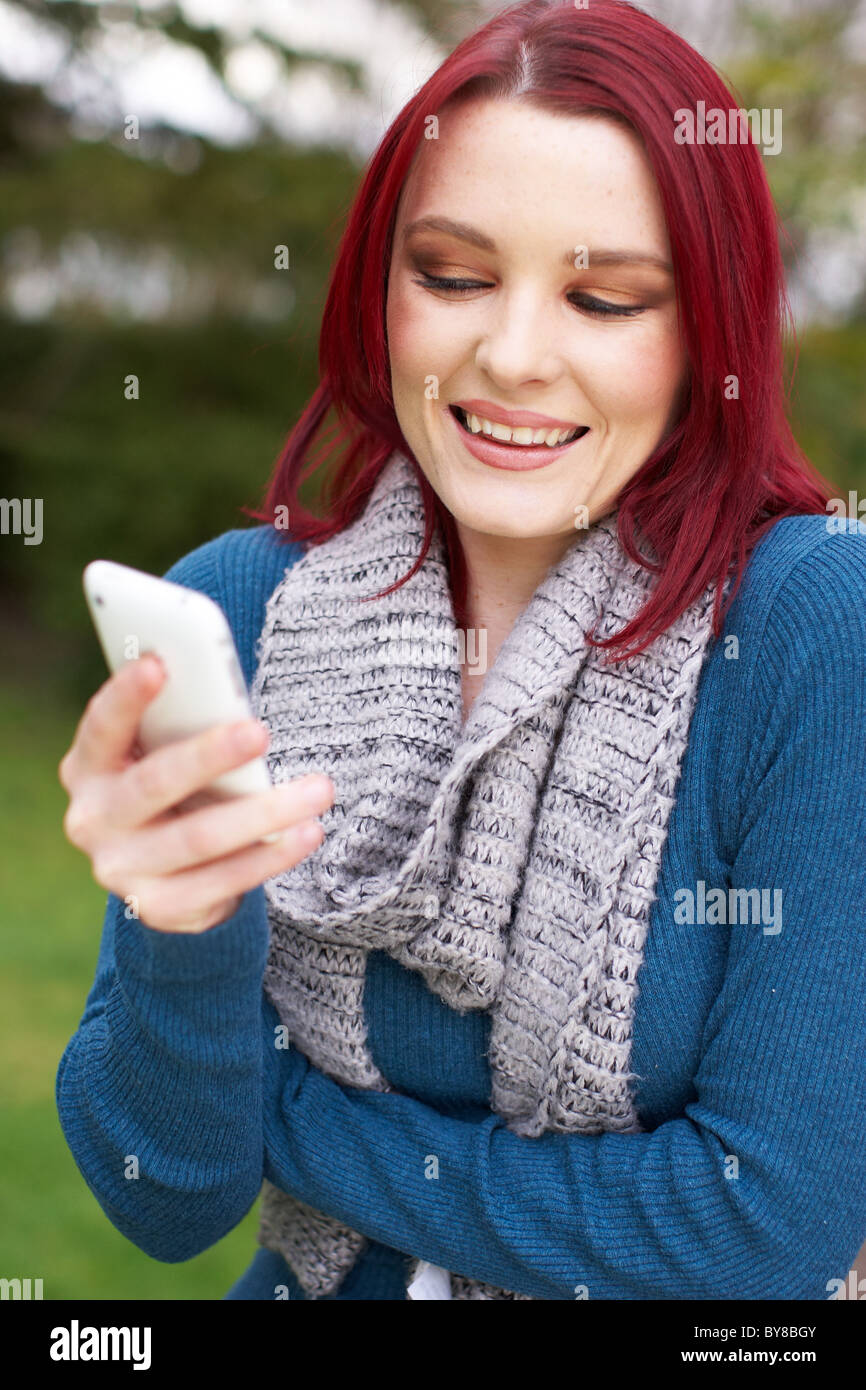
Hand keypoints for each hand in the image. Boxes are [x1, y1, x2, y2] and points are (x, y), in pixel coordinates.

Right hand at [58, 653, 333, 933]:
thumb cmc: (174, 789)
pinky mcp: (156, 907)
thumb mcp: (162, 756)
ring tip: (318, 789)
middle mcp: (93, 819)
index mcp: (88, 767)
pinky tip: (307, 833)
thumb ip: (178, 727)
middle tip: (261, 731)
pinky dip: (271, 856)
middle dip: (210, 755)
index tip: (159, 664)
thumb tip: (227, 695)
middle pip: (154, 783)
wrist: (165, 876)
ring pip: (199, 837)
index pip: (101, 726)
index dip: (126, 696)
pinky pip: (223, 881)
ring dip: (265, 811)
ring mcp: (120, 869)